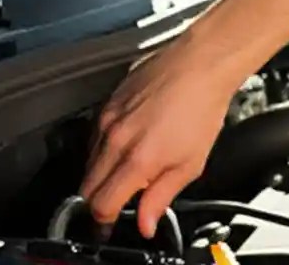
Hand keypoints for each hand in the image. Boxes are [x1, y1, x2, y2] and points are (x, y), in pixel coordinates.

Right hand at [80, 30, 245, 237]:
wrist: (200, 65)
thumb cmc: (201, 108)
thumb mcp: (190, 163)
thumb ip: (162, 196)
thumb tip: (147, 222)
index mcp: (137, 159)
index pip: (101, 203)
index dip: (105, 218)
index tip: (112, 220)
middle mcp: (115, 139)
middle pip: (87, 185)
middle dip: (99, 197)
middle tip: (120, 197)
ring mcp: (107, 119)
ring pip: (88, 161)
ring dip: (102, 172)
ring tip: (131, 165)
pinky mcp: (106, 103)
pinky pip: (93, 136)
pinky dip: (104, 147)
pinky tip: (127, 142)